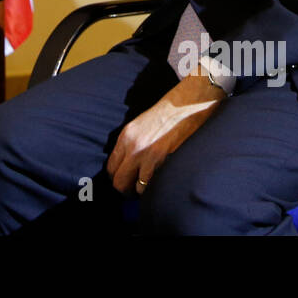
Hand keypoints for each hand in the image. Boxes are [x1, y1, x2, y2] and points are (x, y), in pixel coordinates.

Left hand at [106, 73, 224, 195]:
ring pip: (134, 188)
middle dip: (125, 190)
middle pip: (118, 182)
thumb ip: (130, 144)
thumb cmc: (166, 115)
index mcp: (125, 137)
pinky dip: (154, 189)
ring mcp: (147, 156)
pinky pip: (151, 186)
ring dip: (141, 191)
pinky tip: (160, 183)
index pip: (110, 167)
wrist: (186, 105)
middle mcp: (132, 147)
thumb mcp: (140, 126)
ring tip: (149, 188)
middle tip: (134, 191)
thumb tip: (126, 165)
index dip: (117, 178)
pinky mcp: (162, 161)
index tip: (125, 181)